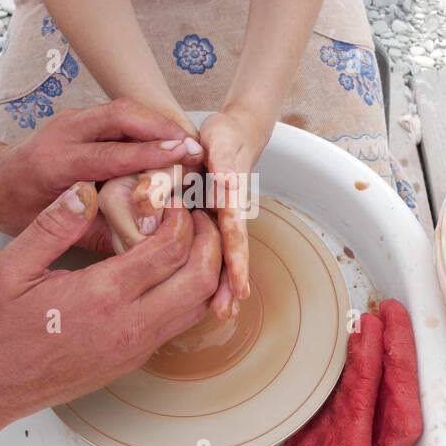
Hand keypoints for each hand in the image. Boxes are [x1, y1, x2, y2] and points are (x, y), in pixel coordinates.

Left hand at [0, 99, 203, 234]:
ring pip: (125, 108)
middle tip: (196, 147)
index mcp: (55, 161)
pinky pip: (121, 114)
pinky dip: (148, 125)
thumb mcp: (54, 229)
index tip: (183, 154)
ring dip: (159, 124)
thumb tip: (146, 240)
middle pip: (121, 114)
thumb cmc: (20, 207)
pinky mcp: (83, 117)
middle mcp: (65, 131)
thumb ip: (97, 232)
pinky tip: (170, 142)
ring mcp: (74, 119)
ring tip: (190, 145)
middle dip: (163, 128)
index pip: (109, 153)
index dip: (148, 153)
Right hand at [0, 182, 221, 413]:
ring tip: (192, 240)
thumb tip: (86, 191)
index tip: (172, 200)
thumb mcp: (12, 267)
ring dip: (207, 269)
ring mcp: (138, 346)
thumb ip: (52, 226)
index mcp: (102, 295)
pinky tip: (176, 271)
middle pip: (201, 279)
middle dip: (209, 240)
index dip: (181, 218)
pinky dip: (192, 293)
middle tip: (196, 216)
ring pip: (200, 305)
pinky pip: (183, 323)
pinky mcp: (137, 358)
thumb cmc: (2, 326)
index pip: (169, 249)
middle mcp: (130, 324)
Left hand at [198, 107, 269, 317]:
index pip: (234, 228)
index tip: (239, 284)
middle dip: (232, 281)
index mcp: (231, 192)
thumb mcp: (213, 144)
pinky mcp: (221, 218)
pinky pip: (220, 247)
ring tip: (223, 314)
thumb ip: (213, 165)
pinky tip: (215, 294)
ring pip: (229, 253)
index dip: (235, 257)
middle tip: (225, 312)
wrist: (239, 131)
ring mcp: (229, 216)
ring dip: (226, 283)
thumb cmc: (221, 137)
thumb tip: (206, 193)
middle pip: (235, 249)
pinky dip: (220, 271)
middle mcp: (233, 209)